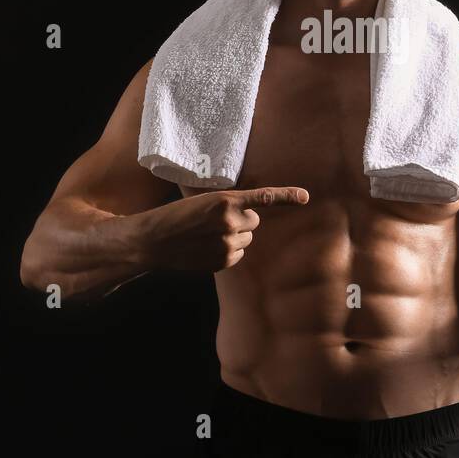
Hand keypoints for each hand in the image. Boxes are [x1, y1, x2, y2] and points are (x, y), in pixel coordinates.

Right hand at [142, 186, 308, 273]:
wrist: (153, 241)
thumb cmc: (176, 216)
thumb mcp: (202, 200)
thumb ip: (227, 204)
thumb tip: (251, 210)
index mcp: (225, 201)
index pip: (263, 198)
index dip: (286, 196)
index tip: (305, 197)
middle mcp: (230, 222)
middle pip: (254, 221)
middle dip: (241, 220)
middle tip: (216, 221)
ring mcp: (227, 244)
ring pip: (247, 238)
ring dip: (235, 236)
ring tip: (208, 235)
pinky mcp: (223, 261)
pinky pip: (238, 254)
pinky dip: (228, 251)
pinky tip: (207, 248)